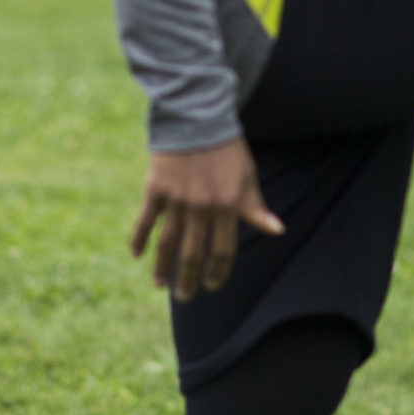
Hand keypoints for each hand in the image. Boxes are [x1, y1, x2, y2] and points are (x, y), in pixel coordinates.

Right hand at [129, 137, 283, 301]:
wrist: (198, 116)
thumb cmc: (227, 149)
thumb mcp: (248, 176)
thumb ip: (256, 207)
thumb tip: (277, 230)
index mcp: (228, 205)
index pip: (223, 250)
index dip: (218, 272)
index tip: (213, 286)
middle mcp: (203, 207)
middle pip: (194, 254)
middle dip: (189, 279)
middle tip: (185, 297)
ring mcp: (177, 199)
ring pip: (168, 244)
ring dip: (163, 268)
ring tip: (161, 286)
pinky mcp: (156, 188)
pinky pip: (146, 220)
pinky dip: (139, 238)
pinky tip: (136, 255)